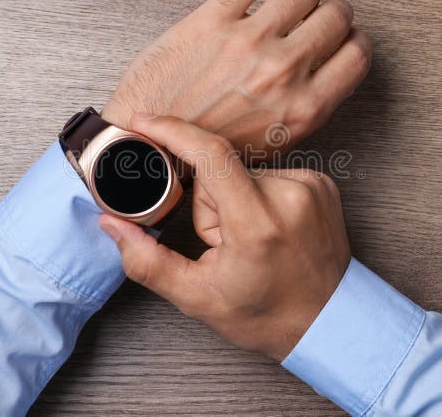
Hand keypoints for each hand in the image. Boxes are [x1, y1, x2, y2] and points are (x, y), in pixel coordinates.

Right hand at [99, 115, 349, 361]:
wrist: (329, 320)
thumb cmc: (267, 314)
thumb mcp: (198, 297)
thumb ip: (147, 261)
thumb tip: (112, 225)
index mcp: (257, 223)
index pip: (210, 154)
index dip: (172, 131)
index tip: (144, 121)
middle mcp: (290, 195)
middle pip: (220, 170)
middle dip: (209, 201)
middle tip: (226, 243)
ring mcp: (311, 186)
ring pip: (244, 171)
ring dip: (236, 197)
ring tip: (253, 238)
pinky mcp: (323, 183)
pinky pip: (271, 173)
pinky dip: (261, 194)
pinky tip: (272, 226)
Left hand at [102, 0, 371, 155]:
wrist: (151, 146)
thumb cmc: (204, 150)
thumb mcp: (273, 144)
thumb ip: (304, 106)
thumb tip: (324, 68)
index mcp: (302, 108)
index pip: (357, 53)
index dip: (351, 40)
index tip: (339, 38)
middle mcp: (282, 72)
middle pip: (336, 14)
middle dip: (328, 13)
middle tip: (310, 18)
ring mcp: (248, 43)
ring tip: (277, 6)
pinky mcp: (213, 21)